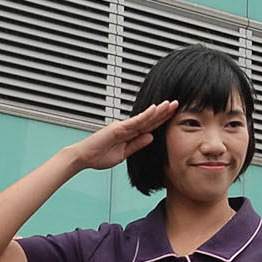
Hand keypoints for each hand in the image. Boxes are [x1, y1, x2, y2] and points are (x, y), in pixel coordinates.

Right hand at [65, 99, 179, 171]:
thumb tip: (150, 137)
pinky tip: (154, 109)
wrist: (84, 157)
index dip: (161, 120)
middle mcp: (127, 127)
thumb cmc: (99, 156)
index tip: (173, 114)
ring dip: (158, 111)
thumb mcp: (124, 153)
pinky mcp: (118, 128)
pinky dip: (145, 115)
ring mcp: (123, 126)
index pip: (149, 126)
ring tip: (170, 104)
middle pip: (150, 119)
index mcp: (129, 134)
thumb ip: (137, 144)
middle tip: (177, 104)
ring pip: (144, 118)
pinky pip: (134, 121)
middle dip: (164, 112)